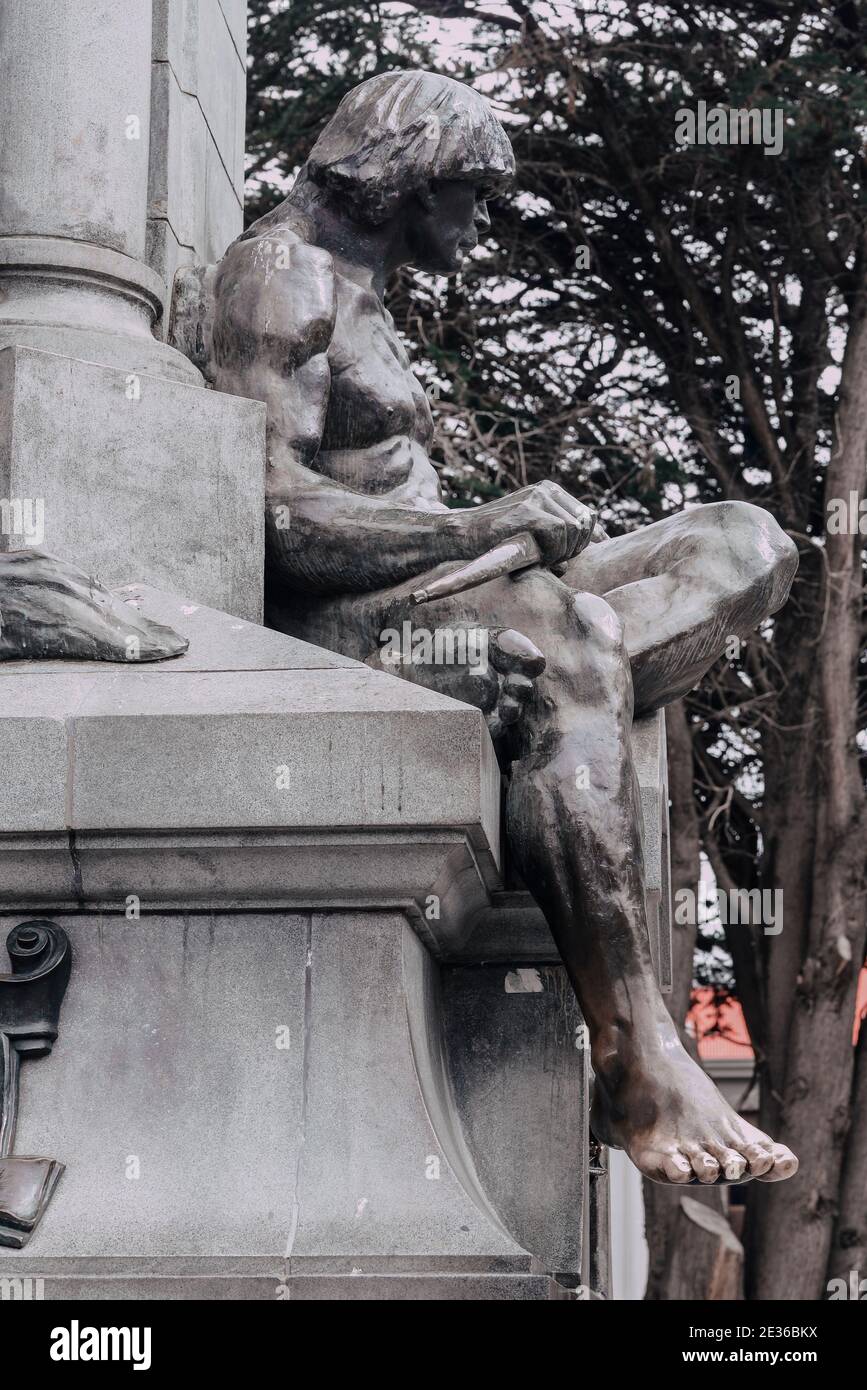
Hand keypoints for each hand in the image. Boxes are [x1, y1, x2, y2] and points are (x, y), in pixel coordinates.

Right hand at [451, 480, 595, 566]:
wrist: (461, 537)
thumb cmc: (498, 542)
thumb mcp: (535, 534)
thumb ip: (565, 536)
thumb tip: (605, 542)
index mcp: (551, 492)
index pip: (589, 517)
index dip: (583, 543)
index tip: (565, 557)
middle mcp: (546, 490)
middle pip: (584, 524)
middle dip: (573, 548)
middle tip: (549, 560)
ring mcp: (537, 497)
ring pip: (574, 529)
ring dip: (561, 551)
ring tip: (539, 558)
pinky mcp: (528, 510)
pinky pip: (558, 532)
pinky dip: (551, 550)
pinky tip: (534, 556)